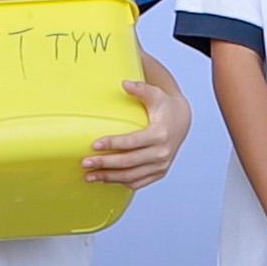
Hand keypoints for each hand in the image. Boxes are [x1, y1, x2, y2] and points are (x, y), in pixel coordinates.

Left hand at [81, 62, 188, 191]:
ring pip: (131, 176)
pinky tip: (104, 178)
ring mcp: (161, 165)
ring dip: (109, 177)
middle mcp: (162, 153)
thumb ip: (141, 89)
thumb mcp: (156, 95)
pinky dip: (120, 182)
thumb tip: (124, 83)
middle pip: (129, 162)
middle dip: (105, 164)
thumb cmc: (165, 107)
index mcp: (160, 134)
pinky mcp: (159, 173)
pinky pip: (137, 182)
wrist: (181, 122)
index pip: (133, 142)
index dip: (113, 144)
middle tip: (85, 163)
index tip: (94, 145)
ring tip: (89, 175)